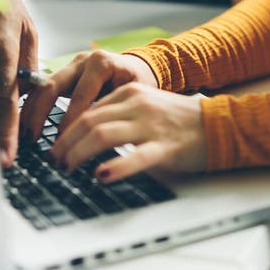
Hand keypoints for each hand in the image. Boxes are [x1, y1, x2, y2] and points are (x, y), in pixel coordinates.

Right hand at [20, 49, 157, 142]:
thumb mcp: (132, 98)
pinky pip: (44, 87)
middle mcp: (84, 60)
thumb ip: (111, 113)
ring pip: (43, 85)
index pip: (79, 95)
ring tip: (25, 134)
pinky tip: (27, 124)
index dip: (69, 122)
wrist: (141, 70)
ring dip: (31, 110)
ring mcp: (72, 64)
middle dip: (39, 114)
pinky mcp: (66, 72)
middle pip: (53, 85)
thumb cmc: (140, 85)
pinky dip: (34, 105)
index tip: (63, 145)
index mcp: (102, 63)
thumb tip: (92, 140)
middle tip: (32, 139)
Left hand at [49, 84, 206, 179]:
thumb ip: (117, 113)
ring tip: (67, 168)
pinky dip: (116, 166)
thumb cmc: (177, 120)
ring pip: (103, 134)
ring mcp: (150, 126)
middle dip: (65, 142)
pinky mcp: (164, 147)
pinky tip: (101, 175)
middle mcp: (137, 105)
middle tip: (54, 161)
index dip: (66, 129)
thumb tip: (83, 130)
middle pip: (88, 120)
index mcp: (130, 93)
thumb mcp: (144, 106)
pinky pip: (136, 157)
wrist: (216, 124)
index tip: (55, 147)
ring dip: (78, 153)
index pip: (87, 108)